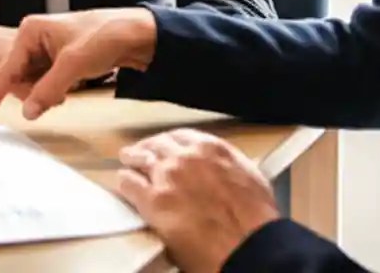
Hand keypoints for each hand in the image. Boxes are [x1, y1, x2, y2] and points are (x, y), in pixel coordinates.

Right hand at [0, 7, 156, 119]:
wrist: (135, 34)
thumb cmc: (103, 36)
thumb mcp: (72, 65)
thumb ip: (47, 90)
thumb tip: (28, 112)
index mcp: (30, 32)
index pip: (6, 68)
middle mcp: (34, 40)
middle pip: (19, 78)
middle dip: (35, 92)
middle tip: (57, 97)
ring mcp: (47, 51)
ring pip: (34, 83)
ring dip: (47, 93)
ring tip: (68, 89)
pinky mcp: (59, 60)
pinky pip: (46, 83)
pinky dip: (55, 91)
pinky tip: (70, 88)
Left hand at [118, 129, 279, 272]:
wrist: (248, 245)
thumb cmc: (255, 220)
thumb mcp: (249, 178)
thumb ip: (227, 166)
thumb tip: (221, 168)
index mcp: (211, 149)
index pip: (182, 135)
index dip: (170, 140)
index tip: (166, 144)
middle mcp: (186, 156)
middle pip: (158, 143)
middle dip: (149, 146)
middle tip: (141, 151)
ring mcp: (167, 175)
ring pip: (140, 157)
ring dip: (133, 158)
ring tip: (127, 160)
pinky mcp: (153, 199)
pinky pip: (129, 183)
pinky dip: (126, 182)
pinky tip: (124, 183)